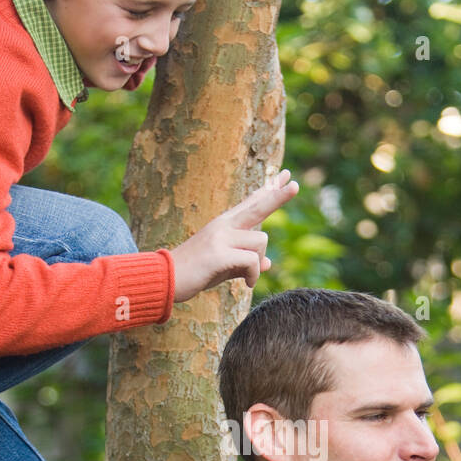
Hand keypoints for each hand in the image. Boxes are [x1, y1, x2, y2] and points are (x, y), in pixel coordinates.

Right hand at [169, 169, 298, 301]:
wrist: (164, 279)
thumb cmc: (195, 273)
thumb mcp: (224, 266)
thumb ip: (246, 261)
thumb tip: (268, 264)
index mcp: (225, 224)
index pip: (252, 202)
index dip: (270, 190)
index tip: (286, 176)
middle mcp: (224, 225)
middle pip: (258, 206)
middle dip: (278, 196)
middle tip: (296, 184)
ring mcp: (221, 237)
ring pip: (261, 241)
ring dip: (258, 262)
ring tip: (245, 276)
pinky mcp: (219, 254)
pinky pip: (252, 261)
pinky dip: (253, 275)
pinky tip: (247, 284)